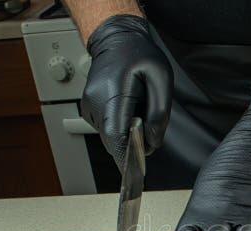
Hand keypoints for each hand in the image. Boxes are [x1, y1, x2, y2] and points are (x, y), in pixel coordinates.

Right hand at [81, 15, 172, 168]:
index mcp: (113, 93)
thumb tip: (153, 141)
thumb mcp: (161, 78)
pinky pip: (106, 129)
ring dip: (126, 135)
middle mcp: (95, 101)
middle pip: (112, 140)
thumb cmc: (139, 54)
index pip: (115, 135)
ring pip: (109, 137)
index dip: (125, 156)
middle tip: (149, 132)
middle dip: (132, 145)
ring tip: (138, 110)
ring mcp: (89, 105)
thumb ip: (159, 113)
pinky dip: (119, 128)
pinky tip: (128, 110)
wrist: (116, 38)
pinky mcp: (89, 108)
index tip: (134, 172)